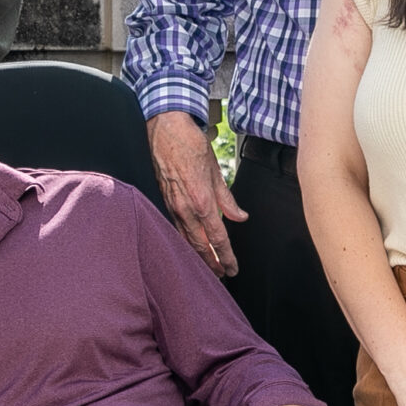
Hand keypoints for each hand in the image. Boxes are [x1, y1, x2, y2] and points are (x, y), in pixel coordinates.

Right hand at [148, 111, 246, 275]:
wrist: (166, 130)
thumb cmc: (191, 145)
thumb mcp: (216, 171)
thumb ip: (227, 199)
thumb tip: (240, 217)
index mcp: (202, 201)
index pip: (218, 238)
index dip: (226, 256)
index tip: (233, 269)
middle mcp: (186, 208)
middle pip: (199, 246)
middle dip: (212, 263)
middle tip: (222, 276)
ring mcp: (172, 206)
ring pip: (185, 239)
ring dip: (197, 256)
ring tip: (208, 267)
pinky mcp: (165, 201)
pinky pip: (176, 227)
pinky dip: (185, 241)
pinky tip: (190, 246)